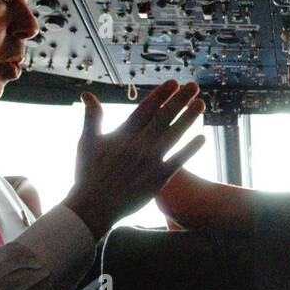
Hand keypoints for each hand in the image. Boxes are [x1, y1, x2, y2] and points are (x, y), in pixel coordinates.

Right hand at [64, 80, 206, 238]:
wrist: (93, 206)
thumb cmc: (88, 173)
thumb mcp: (87, 141)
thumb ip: (92, 116)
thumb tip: (87, 94)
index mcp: (123, 134)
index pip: (146, 108)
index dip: (161, 94)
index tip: (174, 83)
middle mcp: (139, 144)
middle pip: (164, 117)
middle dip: (180, 100)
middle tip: (193, 86)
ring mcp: (150, 161)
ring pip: (174, 134)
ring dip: (189, 118)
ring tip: (201, 103)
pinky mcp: (158, 178)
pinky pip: (179, 160)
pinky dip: (191, 149)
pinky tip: (202, 137)